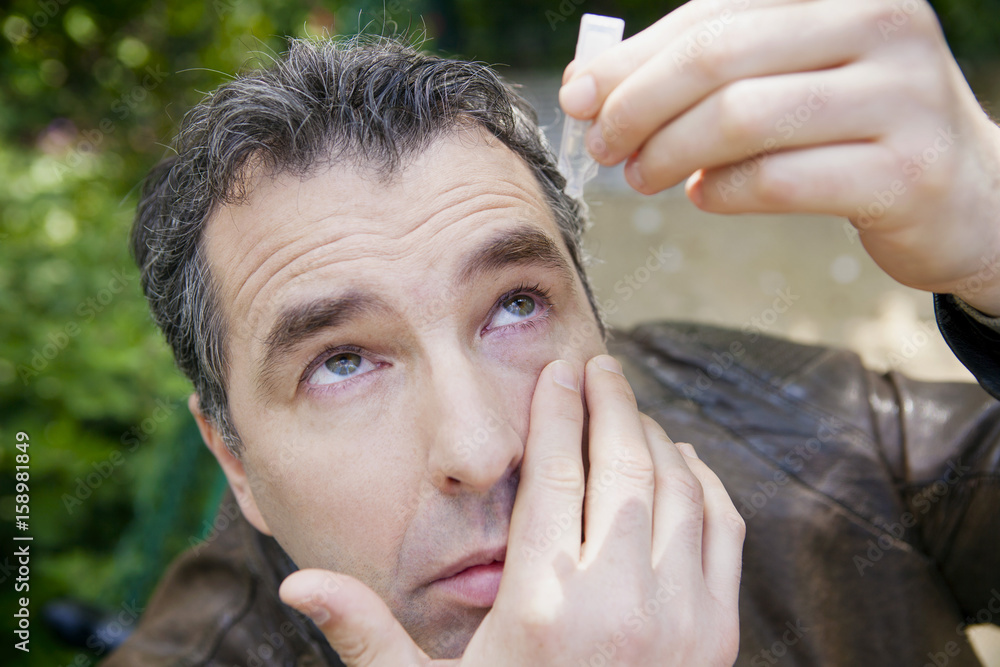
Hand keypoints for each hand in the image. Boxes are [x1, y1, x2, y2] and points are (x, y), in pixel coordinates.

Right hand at [280, 356, 744, 665]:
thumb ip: (366, 636)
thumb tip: (295, 584)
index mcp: (541, 607)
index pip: (556, 474)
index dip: (556, 412)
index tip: (557, 370)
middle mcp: (618, 603)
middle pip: (623, 465)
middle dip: (610, 403)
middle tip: (598, 365)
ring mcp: (680, 619)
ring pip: (677, 489)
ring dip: (655, 438)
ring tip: (630, 409)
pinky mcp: (719, 637)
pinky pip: (722, 531)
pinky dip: (705, 484)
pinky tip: (682, 464)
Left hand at [560, 0, 999, 314]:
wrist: (969, 194)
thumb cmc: (856, 130)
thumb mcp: (789, 76)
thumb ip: (703, 71)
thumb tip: (587, 83)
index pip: (711, 12)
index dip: (631, 58)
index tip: (579, 98)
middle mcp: (881, 23)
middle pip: (717, 56)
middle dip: (637, 106)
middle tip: (602, 148)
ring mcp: (903, 97)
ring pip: (743, 117)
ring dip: (670, 153)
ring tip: (641, 178)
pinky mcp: (907, 173)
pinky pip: (781, 179)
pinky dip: (724, 192)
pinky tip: (703, 198)